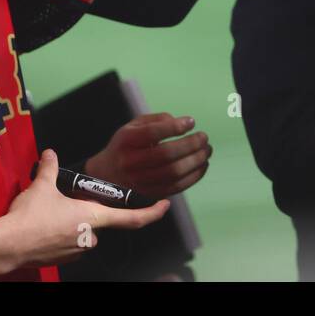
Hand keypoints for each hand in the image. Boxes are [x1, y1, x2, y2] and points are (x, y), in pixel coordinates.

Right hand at [0, 149, 168, 275]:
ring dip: (73, 222)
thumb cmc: (30, 216)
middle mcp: (89, 237)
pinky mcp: (62, 259)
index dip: (152, 212)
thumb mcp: (41, 186)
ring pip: (83, 233)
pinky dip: (62, 234)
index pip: (132, 218)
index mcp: (93, 217)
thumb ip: (49, 168)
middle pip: (100, 222)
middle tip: (67, 200)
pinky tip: (44, 226)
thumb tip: (50, 153)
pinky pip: (69, 243)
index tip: (165, 205)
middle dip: (87, 211)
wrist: (7, 245)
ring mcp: (76, 251)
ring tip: (50, 212)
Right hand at [83, 113, 211, 197]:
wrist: (107, 175)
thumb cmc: (125, 146)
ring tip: (207, 150)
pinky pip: (177, 187)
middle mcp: (131, 162)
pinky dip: (194, 176)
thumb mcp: (134, 126)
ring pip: (174, 173)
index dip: (174, 127)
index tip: (191, 122)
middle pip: (166, 154)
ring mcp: (140, 181)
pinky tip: (202, 165)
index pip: (152, 133)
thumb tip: (181, 123)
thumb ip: (156, 121)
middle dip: (191, 145)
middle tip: (204, 137)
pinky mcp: (150, 194)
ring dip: (196, 161)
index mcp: (126, 141)